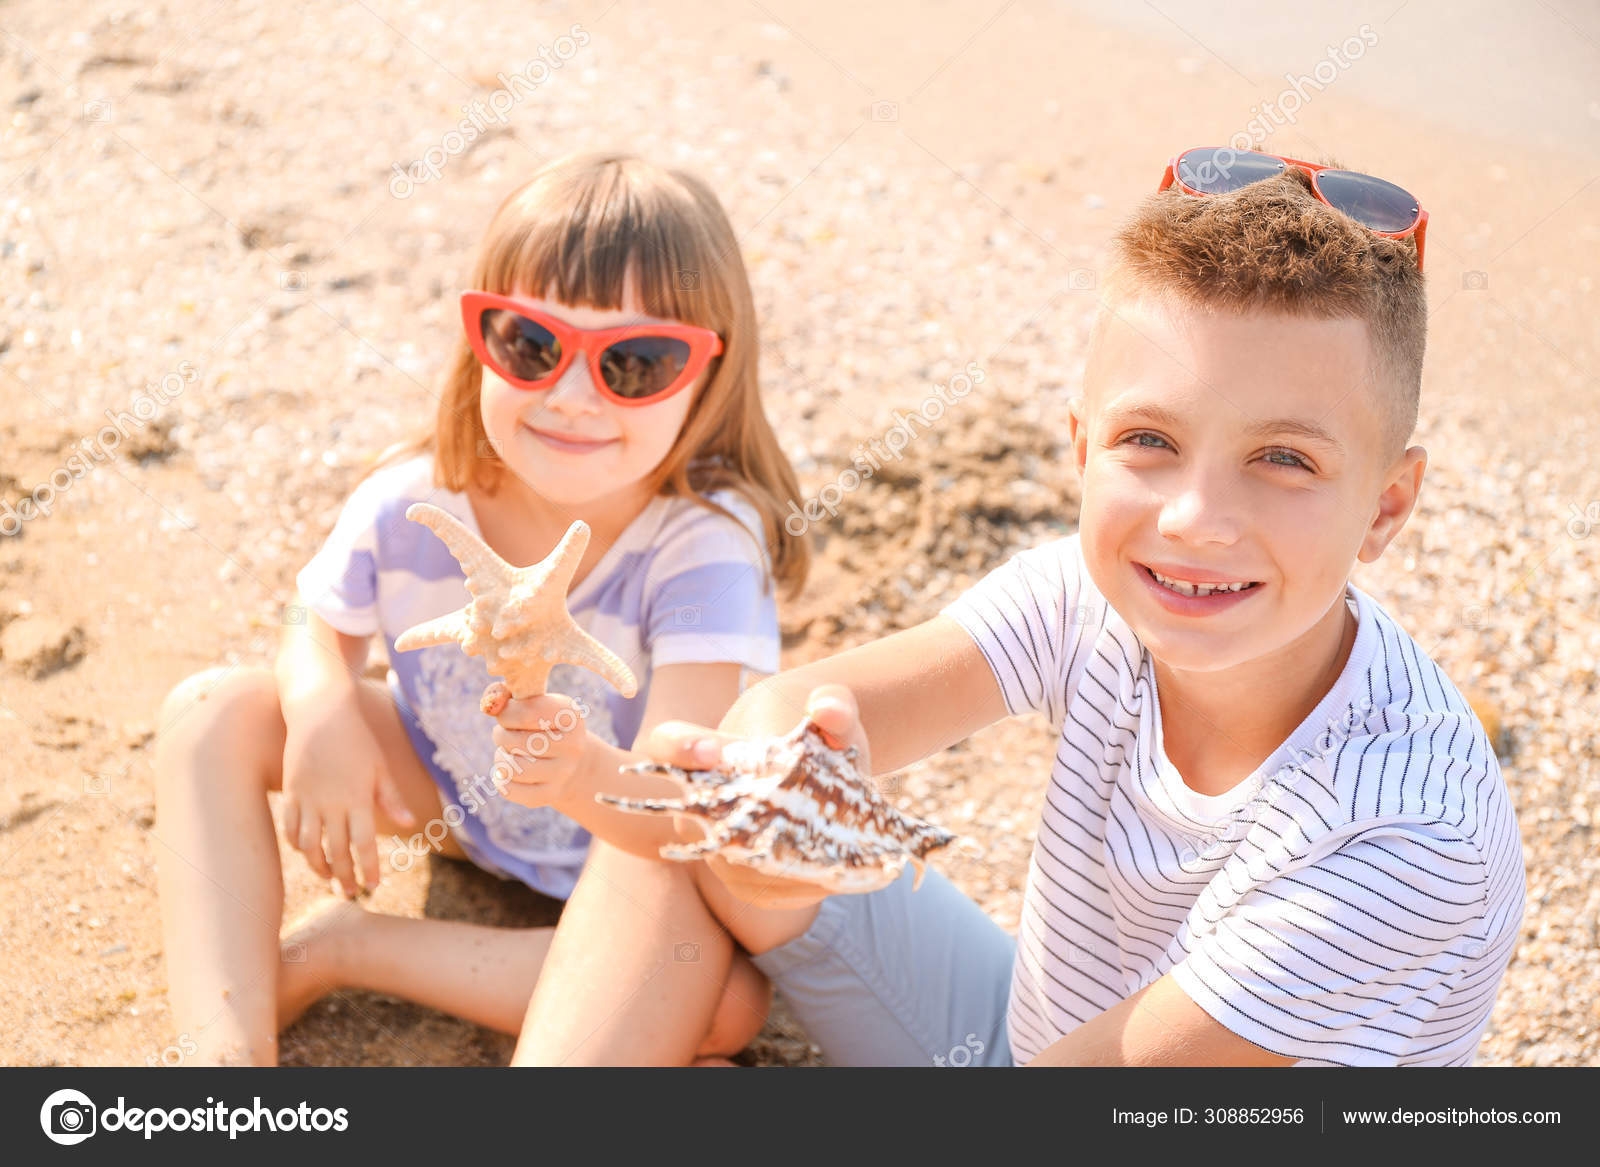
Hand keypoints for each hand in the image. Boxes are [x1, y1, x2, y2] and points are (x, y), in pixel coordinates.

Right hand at [281, 692, 415, 897]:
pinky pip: (289, 828)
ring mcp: (307, 799)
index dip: (369, 868)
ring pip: (309, 846)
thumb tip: (411, 825)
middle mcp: (330, 803)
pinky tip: (308, 853)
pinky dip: (297, 846)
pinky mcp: (289, 792)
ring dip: (319, 866)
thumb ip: (391, 798)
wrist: (320, 710)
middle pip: (336, 851)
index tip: (374, 885)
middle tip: (352, 892)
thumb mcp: (379, 766)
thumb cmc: (356, 739)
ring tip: (329, 878)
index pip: (364, 845)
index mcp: (357, 798)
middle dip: (345, 876)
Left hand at [484, 683, 589, 809]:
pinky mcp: (551, 794)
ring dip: (501, 758)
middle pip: (517, 741)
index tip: (505, 713)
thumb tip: (490, 703)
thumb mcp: (535, 703)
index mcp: (570, 716)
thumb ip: (508, 696)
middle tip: (505, 734)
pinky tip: (506, 772)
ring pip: (513, 768)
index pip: (528, 712)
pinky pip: (512, 791)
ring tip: (506, 752)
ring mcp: (563, 772)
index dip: (506, 712)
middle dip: (501, 735)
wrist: (572, 761)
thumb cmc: (544, 726)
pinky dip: (501, 781)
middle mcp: (573, 745)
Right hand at [640, 684, 870, 910]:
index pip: (668, 742)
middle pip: (713, 827)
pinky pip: (762, 891)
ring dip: (790, 869)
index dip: (680, 748)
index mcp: (709, 747)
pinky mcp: (740, 876)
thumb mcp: (834, 711)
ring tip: (841, 860)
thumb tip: (827, 710)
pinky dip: (800, 889)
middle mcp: (698, 802)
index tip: (709, 752)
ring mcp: (714, 843)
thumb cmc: (818, 730)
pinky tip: (838, 877)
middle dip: (768, 836)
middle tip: (818, 838)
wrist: (821, 768)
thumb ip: (835, 704)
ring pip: (741, 867)